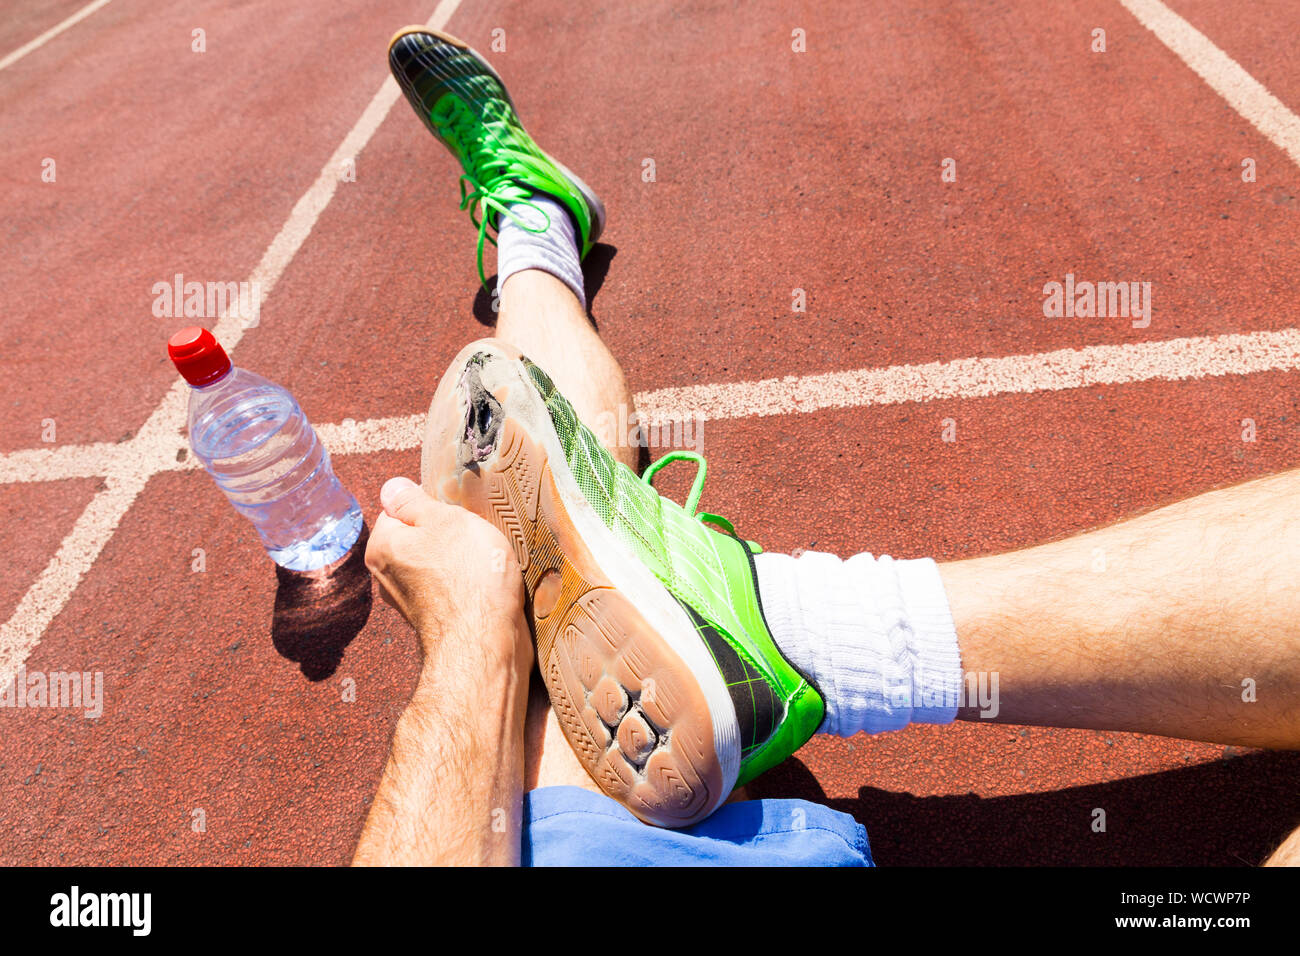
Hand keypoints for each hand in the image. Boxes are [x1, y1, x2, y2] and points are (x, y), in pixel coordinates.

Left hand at [365, 476, 526, 662]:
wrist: (486, 643)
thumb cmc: (468, 577)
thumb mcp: (445, 520)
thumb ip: (415, 502)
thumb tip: (391, 488)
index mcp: (382, 547)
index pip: (400, 510)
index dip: (432, 508)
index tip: (455, 516)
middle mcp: (388, 576)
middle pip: (419, 538)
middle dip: (447, 536)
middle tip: (474, 539)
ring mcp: (411, 601)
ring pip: (437, 564)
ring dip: (461, 562)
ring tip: (484, 565)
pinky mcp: (436, 620)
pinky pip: (450, 589)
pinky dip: (467, 585)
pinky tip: (486, 587)